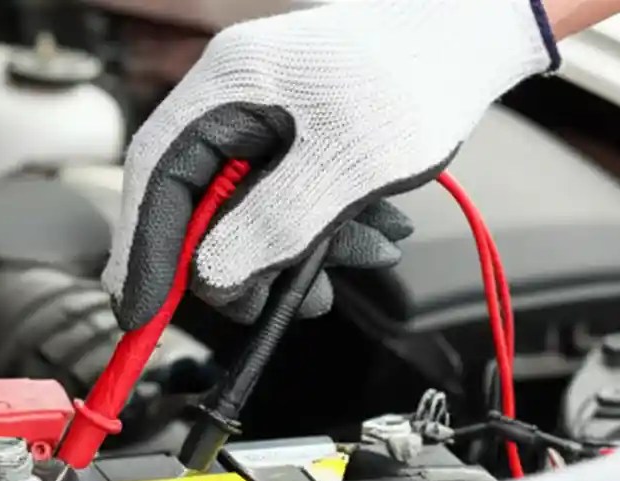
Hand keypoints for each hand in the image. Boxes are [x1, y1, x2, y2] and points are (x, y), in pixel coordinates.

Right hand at [103, 0, 557, 328]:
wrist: (481, 26)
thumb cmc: (422, 73)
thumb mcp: (346, 166)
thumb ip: (272, 225)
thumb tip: (211, 280)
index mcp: (225, 87)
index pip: (154, 180)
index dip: (141, 252)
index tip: (138, 314)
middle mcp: (231, 95)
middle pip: (197, 200)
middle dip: (240, 261)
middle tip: (274, 305)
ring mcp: (263, 110)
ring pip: (246, 204)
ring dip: (296, 249)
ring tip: (361, 260)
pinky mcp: (296, 128)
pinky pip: (283, 191)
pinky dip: (320, 225)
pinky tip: (371, 235)